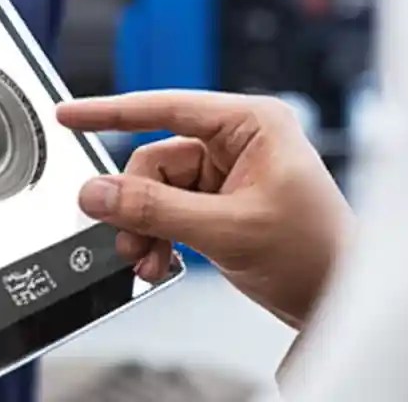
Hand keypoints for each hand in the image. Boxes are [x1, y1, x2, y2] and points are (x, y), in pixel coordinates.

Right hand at [57, 92, 353, 328]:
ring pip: (157, 191)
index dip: (111, 112)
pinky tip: (159, 261)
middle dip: (137, 204)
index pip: (167, 108)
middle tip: (129, 239)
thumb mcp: (226, 230)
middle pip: (155, 160)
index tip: (70, 115)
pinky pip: (169, 212)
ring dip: (145, 227)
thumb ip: (155, 210)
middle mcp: (239, 142)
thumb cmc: (316, 254)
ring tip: (147, 259)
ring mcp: (228, 174)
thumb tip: (99, 192)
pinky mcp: (221, 204)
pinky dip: (158, 237)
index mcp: (252, 124)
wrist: (338, 300)